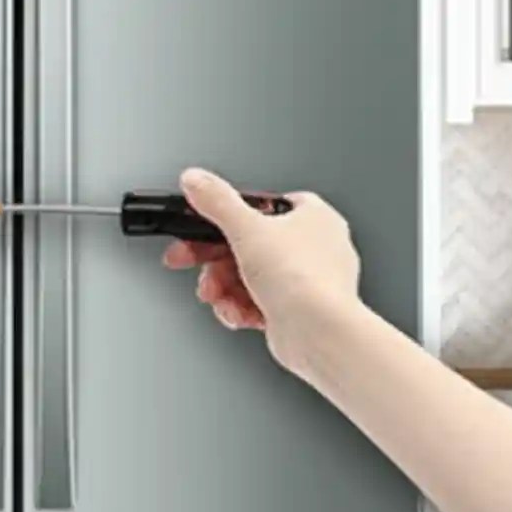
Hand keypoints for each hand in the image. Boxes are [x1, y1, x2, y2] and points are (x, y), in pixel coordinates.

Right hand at [162, 168, 362, 375]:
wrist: (319, 333)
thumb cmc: (303, 279)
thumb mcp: (246, 228)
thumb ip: (216, 201)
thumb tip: (195, 179)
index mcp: (314, 217)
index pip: (261, 207)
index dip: (225, 218)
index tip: (199, 228)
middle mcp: (316, 247)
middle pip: (248, 246)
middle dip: (215, 261)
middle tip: (191, 262)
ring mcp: (308, 282)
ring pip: (250, 278)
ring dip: (224, 287)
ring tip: (216, 295)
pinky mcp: (299, 312)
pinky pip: (260, 303)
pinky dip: (242, 307)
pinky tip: (236, 312)